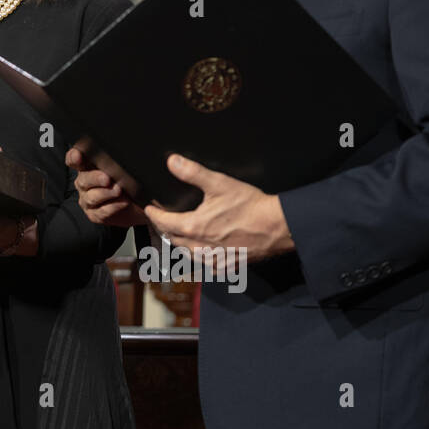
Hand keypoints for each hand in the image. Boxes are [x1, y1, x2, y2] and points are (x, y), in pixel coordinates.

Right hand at [66, 139, 146, 226]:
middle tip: (107, 178)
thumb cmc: (128, 183)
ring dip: (106, 193)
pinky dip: (113, 207)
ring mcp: (87, 200)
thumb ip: (116, 162)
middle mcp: (84, 183)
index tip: (78, 155)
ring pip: (92, 197)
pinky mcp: (94, 214)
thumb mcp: (123, 169)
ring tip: (119, 190)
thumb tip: (120, 157)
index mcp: (86, 168)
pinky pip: (101, 211)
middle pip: (83, 180)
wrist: (137, 206)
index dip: (73, 157)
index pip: (73, 160)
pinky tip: (123, 202)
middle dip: (95, 178)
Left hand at [143, 153, 291, 261]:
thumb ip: (193, 172)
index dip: (154, 214)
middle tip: (162, 218)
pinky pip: (205, 265)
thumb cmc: (251, 206)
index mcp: (194, 227)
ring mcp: (214, 259)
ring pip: (187, 253)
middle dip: (164, 228)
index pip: (163, 222)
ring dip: (180, 242)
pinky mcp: (227, 266)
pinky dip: (199, 256)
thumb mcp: (220, 183)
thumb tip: (173, 162)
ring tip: (178, 232)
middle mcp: (201, 247)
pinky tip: (201, 249)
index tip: (150, 209)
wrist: (278, 227)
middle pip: (172, 239)